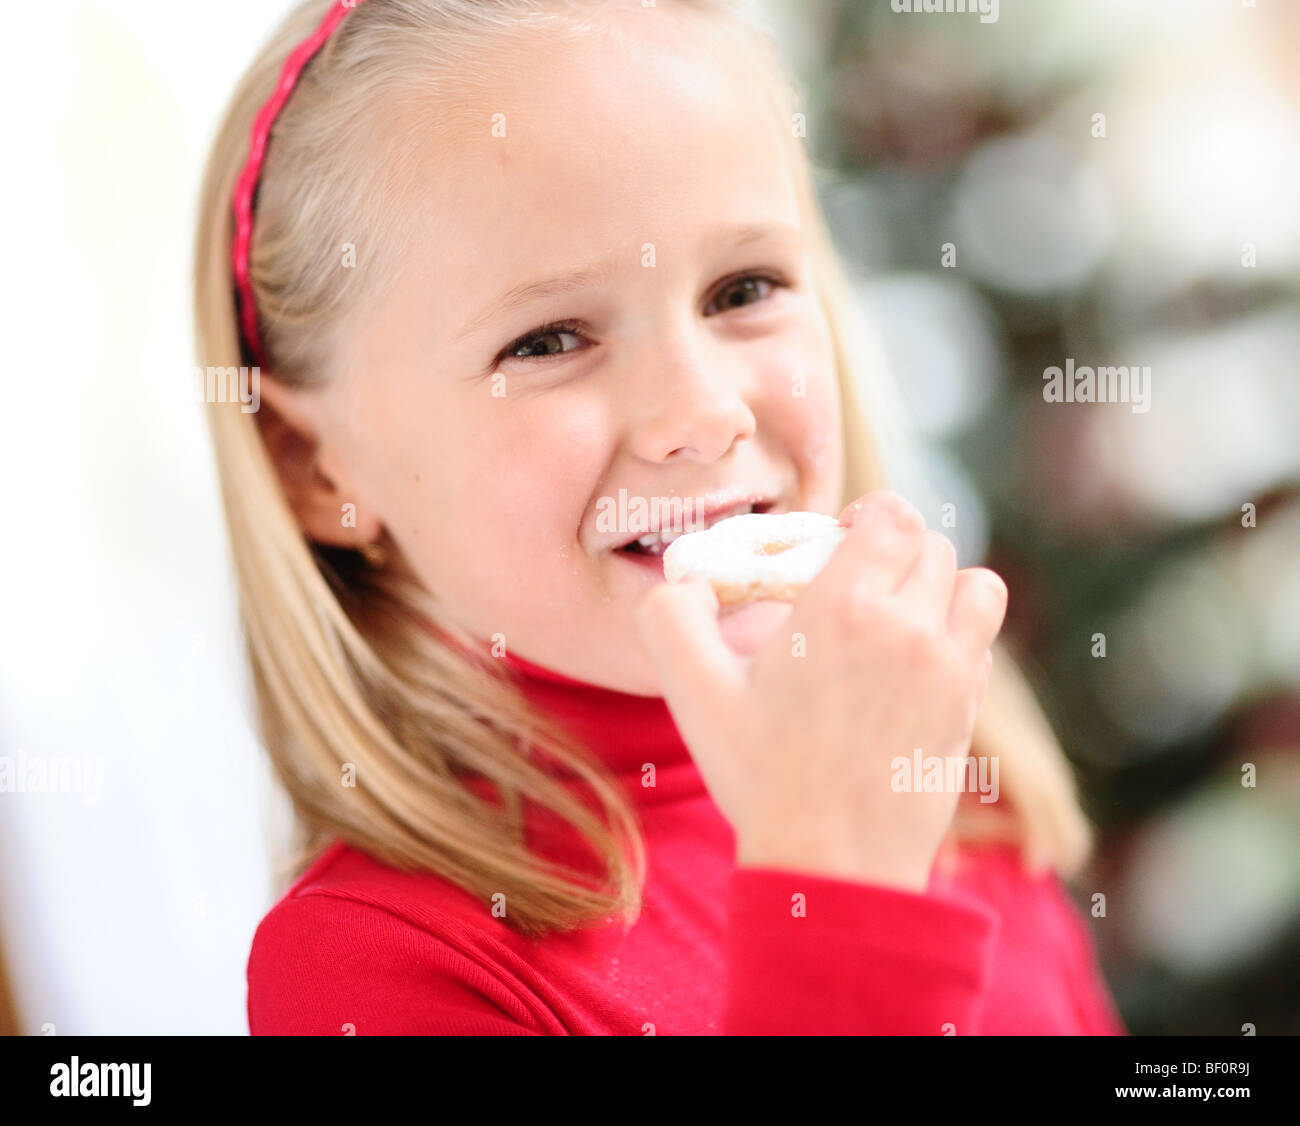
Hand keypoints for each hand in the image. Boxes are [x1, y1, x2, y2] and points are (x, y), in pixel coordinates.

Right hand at [633, 491, 1006, 891]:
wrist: (832, 865)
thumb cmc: (761, 778)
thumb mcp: (694, 694)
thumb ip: (670, 619)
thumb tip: (685, 580)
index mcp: (843, 608)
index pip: (891, 518)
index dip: (870, 517)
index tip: (845, 535)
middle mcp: (908, 628)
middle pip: (930, 546)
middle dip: (896, 551)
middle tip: (862, 582)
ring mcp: (948, 670)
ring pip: (975, 587)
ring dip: (942, 586)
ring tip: (903, 614)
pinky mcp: (968, 710)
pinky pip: (981, 642)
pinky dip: (958, 636)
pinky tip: (917, 665)